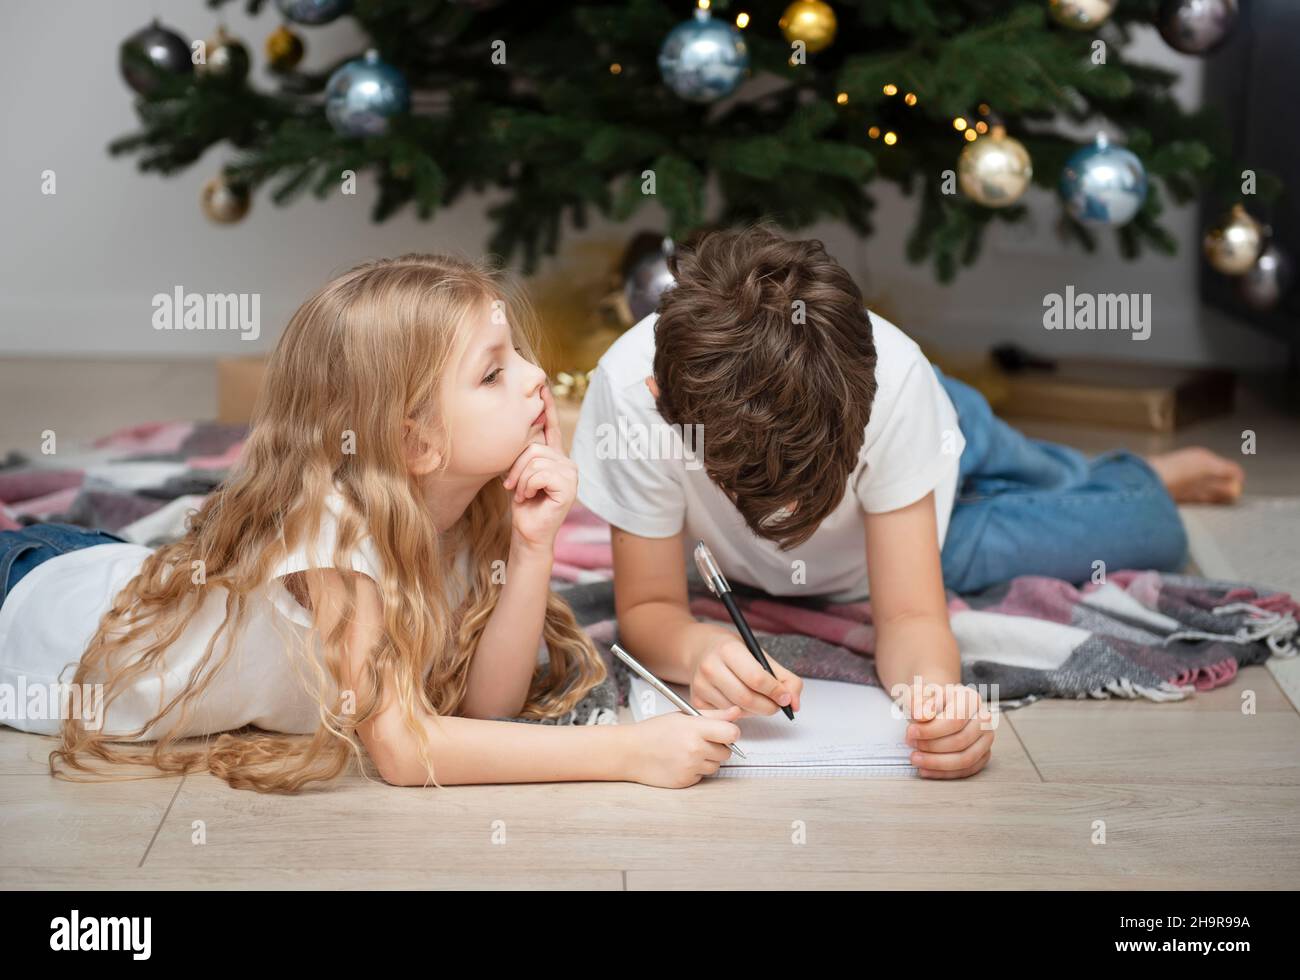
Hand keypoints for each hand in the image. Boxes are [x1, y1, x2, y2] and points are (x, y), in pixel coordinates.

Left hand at [502, 383, 575, 551]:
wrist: (527, 532)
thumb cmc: (523, 504)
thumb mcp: (519, 473)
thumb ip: (525, 453)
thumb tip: (521, 425)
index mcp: (556, 457)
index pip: (552, 428)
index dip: (547, 408)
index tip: (541, 387)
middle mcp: (567, 462)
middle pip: (535, 447)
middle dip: (517, 468)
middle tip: (513, 486)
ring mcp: (570, 474)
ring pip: (535, 460)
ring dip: (520, 480)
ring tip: (522, 494)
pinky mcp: (568, 486)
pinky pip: (540, 473)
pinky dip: (527, 486)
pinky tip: (530, 497)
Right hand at [621, 705, 742, 787]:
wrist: (631, 752)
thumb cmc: (654, 731)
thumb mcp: (683, 716)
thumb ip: (713, 715)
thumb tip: (736, 713)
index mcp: (695, 729)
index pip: (732, 733)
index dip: (730, 733)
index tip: (724, 732)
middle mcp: (695, 749)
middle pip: (726, 752)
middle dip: (717, 747)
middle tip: (700, 741)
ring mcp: (691, 767)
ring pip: (716, 766)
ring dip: (707, 760)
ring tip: (688, 751)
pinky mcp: (686, 782)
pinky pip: (703, 776)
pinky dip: (696, 770)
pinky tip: (681, 761)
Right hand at [687, 630, 802, 716]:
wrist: (699, 649)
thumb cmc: (731, 650)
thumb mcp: (758, 653)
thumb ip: (783, 677)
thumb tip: (794, 703)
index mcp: (728, 650)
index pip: (757, 678)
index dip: (776, 691)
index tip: (786, 697)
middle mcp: (710, 667)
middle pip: (747, 699)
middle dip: (768, 706)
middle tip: (776, 705)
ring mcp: (701, 686)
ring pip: (737, 710)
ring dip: (754, 711)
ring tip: (757, 700)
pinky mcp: (697, 701)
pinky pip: (726, 717)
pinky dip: (740, 714)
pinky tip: (740, 702)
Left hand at [893, 679, 995, 778]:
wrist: (938, 704)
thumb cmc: (930, 699)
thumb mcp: (919, 693)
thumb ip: (918, 703)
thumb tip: (921, 715)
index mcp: (970, 699)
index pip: (954, 720)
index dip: (930, 730)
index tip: (911, 732)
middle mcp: (983, 719)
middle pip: (960, 741)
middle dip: (931, 747)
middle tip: (911, 744)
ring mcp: (986, 739)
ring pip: (965, 759)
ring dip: (937, 763)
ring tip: (916, 759)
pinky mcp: (983, 755)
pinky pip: (966, 770)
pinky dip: (944, 773)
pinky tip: (926, 769)